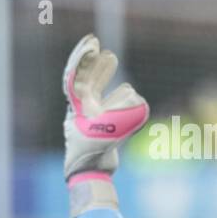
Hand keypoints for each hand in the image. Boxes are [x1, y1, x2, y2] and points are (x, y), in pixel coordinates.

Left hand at [63, 34, 149, 180]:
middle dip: (93, 62)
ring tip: (111, 58)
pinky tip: (128, 90)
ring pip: (97, 89)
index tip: (93, 45)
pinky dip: (119, 96)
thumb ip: (124, 116)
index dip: (83, 59)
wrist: (91, 173)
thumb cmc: (93, 154)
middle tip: (99, 47)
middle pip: (86, 79)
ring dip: (103, 74)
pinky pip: (109, 104)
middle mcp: (81, 109)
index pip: (76, 77)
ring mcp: (91, 117)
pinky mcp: (102, 125)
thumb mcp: (107, 132)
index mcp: (76, 107)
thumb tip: (140, 101)